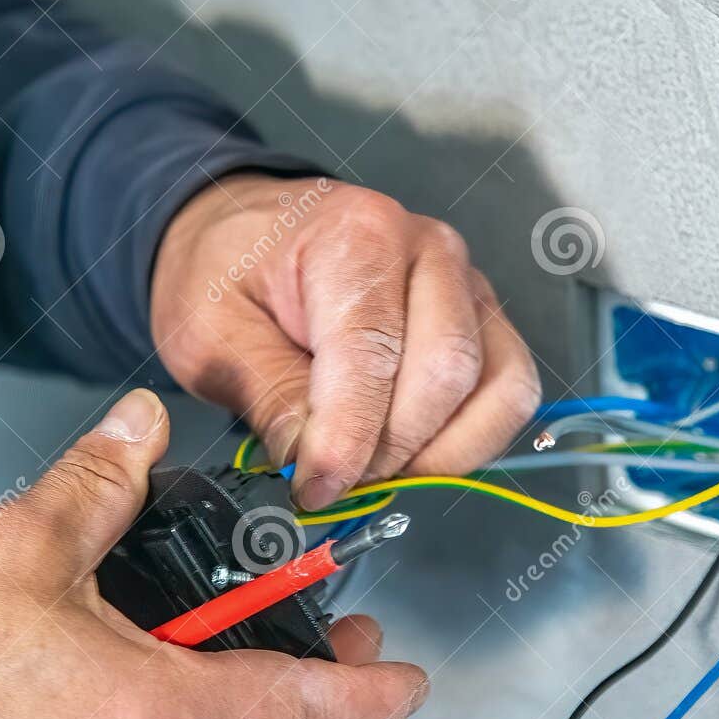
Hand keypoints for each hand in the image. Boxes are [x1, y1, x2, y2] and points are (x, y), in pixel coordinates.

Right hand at [0, 390, 428, 718]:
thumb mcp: (21, 548)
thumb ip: (100, 482)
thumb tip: (138, 428)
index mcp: (152, 716)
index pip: (301, 711)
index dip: (370, 696)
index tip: (407, 679)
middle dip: (322, 699)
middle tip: (340, 647)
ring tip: (253, 660)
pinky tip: (170, 698)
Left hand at [153, 174, 540, 508]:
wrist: (252, 230)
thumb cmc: (230, 269)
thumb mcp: (211, 331)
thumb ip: (267, 394)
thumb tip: (312, 464)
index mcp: (357, 235)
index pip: (373, 354)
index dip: (348, 439)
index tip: (316, 488)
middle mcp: (430, 250)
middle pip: (447, 373)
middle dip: (392, 448)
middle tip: (337, 478)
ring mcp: (468, 284)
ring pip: (498, 389)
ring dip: (441, 450)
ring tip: (375, 465)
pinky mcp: (485, 319)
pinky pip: (507, 393)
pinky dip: (468, 439)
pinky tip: (410, 450)